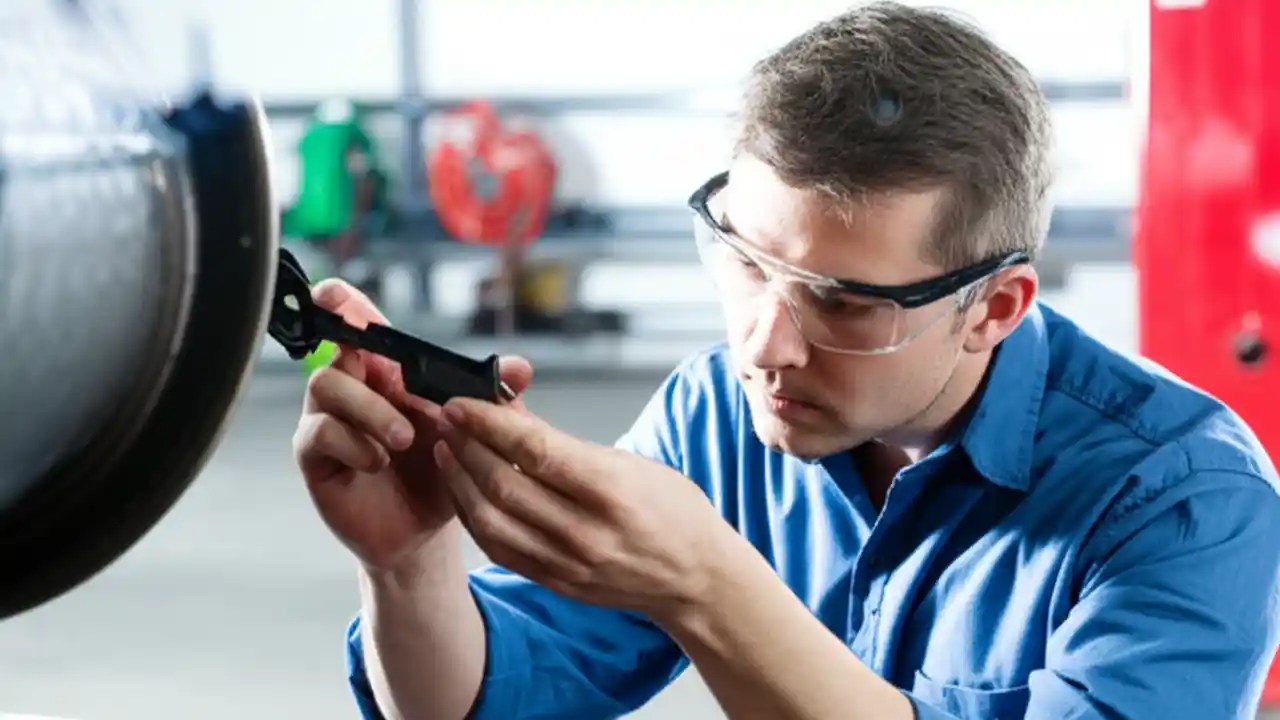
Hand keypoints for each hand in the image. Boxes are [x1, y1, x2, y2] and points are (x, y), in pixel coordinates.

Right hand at [292, 279, 534, 574]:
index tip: (338, 294)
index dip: (346, 304)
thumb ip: (494, 397)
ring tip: (402, 438)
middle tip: (399, 384)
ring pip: (325, 384)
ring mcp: (331, 421)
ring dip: (369, 408)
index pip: (362, 326)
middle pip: (338, 347)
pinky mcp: (317, 457)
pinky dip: (352, 442)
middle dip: (356, 350)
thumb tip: (520, 367)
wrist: (426, 531)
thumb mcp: (475, 432)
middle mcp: (355, 389)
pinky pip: (318, 432)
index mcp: (389, 373)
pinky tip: (378, 460)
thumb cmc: (444, 473)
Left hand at [431, 397, 735, 622]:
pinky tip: (464, 490)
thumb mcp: (628, 461)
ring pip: (492, 520)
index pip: (535, 451)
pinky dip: (474, 516)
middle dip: (467, 446)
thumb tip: (510, 407)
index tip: (461, 402)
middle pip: (505, 485)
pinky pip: (499, 549)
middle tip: (447, 419)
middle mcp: (587, 531)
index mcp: (612, 490)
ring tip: (447, 450)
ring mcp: (569, 563)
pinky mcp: (556, 582)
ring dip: (460, 482)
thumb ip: (565, 442)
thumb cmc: (671, 508)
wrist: (695, 576)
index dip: (490, 423)